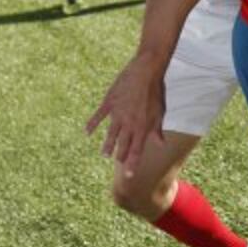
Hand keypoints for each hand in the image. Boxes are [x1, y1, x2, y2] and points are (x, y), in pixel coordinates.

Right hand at [85, 57, 166, 178]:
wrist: (145, 71)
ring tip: (105, 153)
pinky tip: (87, 132)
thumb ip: (156, 130)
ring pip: (111, 133)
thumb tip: (160, 144)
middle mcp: (129, 123)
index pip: (136, 150)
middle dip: (120, 155)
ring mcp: (117, 113)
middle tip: (117, 161)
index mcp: (142, 127)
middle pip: (122, 144)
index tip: (128, 175)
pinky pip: (99, 116)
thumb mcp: (159, 112)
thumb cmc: (155, 91)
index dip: (132, 164)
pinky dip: (92, 124)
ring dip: (108, 144)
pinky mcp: (110, 102)